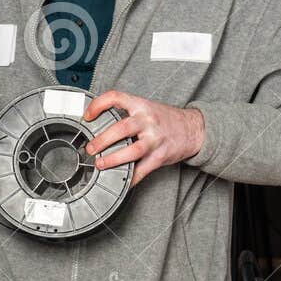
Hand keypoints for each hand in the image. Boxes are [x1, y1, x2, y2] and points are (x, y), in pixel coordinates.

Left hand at [82, 91, 205, 185]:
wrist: (193, 128)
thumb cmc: (165, 119)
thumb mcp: (146, 108)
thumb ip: (126, 113)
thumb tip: (98, 123)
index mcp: (141, 105)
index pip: (116, 97)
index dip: (98, 105)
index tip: (87, 116)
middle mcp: (147, 121)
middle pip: (121, 128)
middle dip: (102, 140)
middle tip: (91, 148)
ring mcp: (155, 139)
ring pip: (132, 150)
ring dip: (113, 159)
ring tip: (101, 164)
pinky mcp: (160, 156)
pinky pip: (142, 170)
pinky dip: (130, 178)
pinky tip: (121, 182)